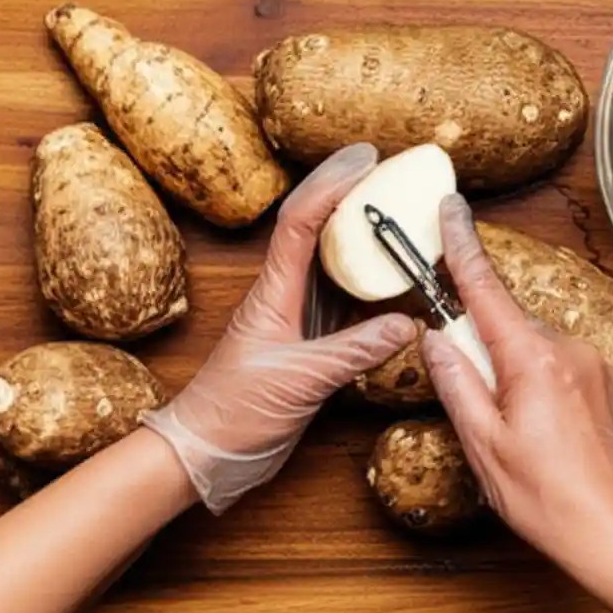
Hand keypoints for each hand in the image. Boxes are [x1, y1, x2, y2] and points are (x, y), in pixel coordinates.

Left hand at [143, 143, 415, 513]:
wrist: (205, 452)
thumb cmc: (231, 413)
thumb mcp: (297, 381)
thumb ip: (352, 352)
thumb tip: (406, 324)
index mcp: (273, 293)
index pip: (301, 223)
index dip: (331, 186)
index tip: (365, 161)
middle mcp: (284, 296)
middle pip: (319, 230)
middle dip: (352, 195)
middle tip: (392, 172)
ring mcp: (296, 319)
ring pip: (334, 265)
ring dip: (364, 238)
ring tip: (402, 214)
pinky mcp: (308, 345)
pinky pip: (345, 305)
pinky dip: (372, 289)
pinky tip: (398, 285)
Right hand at [419, 194, 612, 561]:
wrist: (610, 529)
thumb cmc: (544, 495)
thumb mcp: (480, 442)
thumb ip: (455, 381)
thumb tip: (435, 338)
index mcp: (531, 358)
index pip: (485, 287)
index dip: (462, 244)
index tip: (450, 209)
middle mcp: (568, 349)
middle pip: (507, 323)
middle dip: (482, 345)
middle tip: (477, 400)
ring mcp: (594, 364)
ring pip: (534, 347)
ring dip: (514, 370)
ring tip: (517, 430)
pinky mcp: (609, 383)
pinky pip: (561, 365)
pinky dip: (542, 383)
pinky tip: (542, 429)